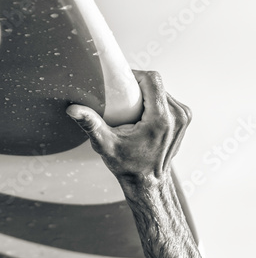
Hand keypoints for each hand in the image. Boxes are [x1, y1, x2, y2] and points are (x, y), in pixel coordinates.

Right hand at [67, 70, 190, 186]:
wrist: (147, 182)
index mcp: (161, 119)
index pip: (152, 80)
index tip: (120, 83)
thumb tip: (73, 110)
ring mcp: (183, 117)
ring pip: (162, 91)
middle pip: (156, 85)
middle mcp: (177, 115)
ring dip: (146, 94)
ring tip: (130, 108)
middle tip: (121, 98)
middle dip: (137, 87)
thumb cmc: (128, 166)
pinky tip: (142, 114)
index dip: (134, 75)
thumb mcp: (105, 145)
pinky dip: (154, 102)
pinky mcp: (184, 119)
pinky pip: (168, 100)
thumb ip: (90, 124)